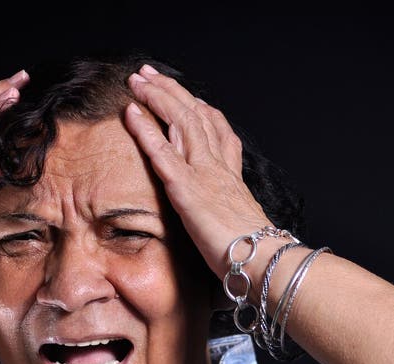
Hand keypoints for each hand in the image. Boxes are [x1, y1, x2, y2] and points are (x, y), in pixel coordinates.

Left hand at [125, 65, 270, 278]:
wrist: (261, 258)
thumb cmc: (253, 251)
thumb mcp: (240, 222)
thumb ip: (228, 209)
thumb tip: (224, 215)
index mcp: (231, 174)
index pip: (216, 129)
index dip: (198, 108)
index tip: (185, 95)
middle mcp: (218, 166)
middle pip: (195, 115)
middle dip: (172, 91)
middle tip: (149, 74)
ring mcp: (202, 174)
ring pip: (180, 122)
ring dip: (157, 98)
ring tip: (138, 81)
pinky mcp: (186, 189)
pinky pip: (161, 152)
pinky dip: (145, 129)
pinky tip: (131, 112)